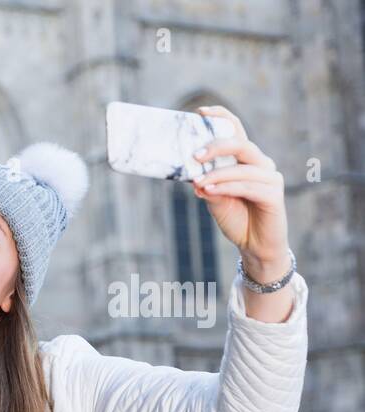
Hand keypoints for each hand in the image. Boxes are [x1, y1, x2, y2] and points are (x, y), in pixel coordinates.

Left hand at [190, 105, 290, 279]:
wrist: (254, 246)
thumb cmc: (236, 219)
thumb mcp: (214, 199)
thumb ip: (205, 184)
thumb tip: (191, 175)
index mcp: (246, 161)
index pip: (236, 131)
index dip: (222, 118)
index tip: (201, 112)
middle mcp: (261, 165)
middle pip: (241, 144)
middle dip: (216, 146)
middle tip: (194, 155)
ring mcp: (270, 178)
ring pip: (242, 168)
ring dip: (217, 174)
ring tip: (197, 182)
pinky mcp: (274, 195)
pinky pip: (247, 186)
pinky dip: (226, 187)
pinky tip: (208, 190)